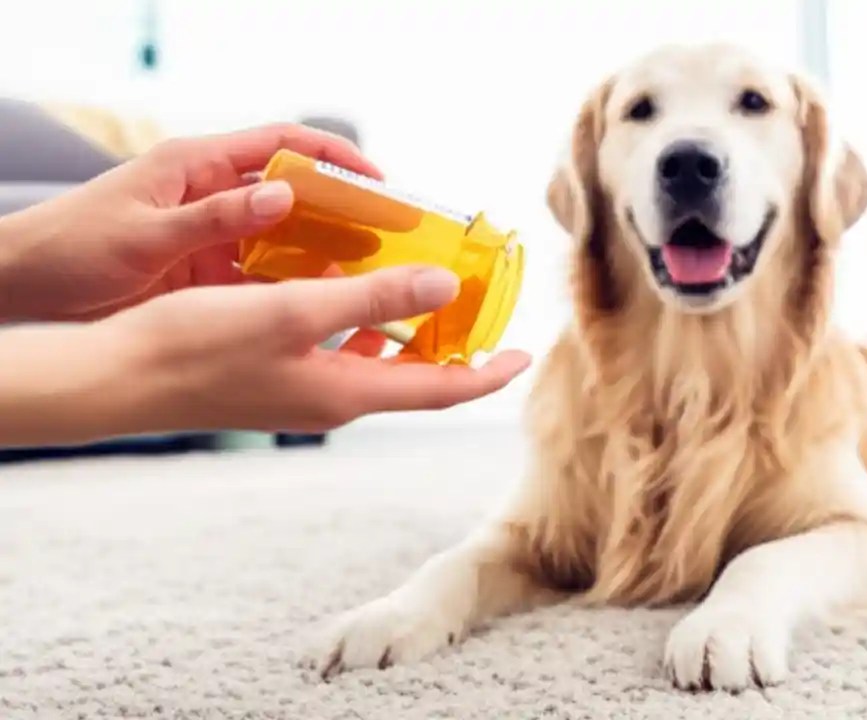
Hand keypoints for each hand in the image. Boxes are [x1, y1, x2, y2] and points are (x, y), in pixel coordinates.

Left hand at [0, 123, 378, 321]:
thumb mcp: (144, 234)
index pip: (284, 144)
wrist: (24, 289)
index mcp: (198, 165)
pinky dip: (290, 288)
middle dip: (344, 210)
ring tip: (367, 275)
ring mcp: (211, 235)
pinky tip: (319, 305)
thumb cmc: (70, 248)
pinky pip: (261, 276)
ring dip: (323, 254)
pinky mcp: (204, 273)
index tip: (379, 181)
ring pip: (284, 238)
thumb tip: (282, 197)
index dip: (337, 157)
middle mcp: (212, 194)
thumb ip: (214, 217)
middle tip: (390, 236)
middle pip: (295, 192)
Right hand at [0, 265, 531, 446]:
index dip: (489, 373)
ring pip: (376, 361)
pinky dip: (358, 321)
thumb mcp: (295, 313)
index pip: (443, 390)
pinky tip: (347, 283)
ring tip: (425, 285)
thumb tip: (444, 286)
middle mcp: (333, 400)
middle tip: (480, 305)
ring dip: (405, 328)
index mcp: (349, 394)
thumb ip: (372, 298)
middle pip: (416, 376)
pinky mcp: (274, 375)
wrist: (116, 377)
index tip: (525, 352)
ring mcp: (303, 391)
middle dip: (453, 344)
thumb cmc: (199, 347)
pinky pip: (337, 349)